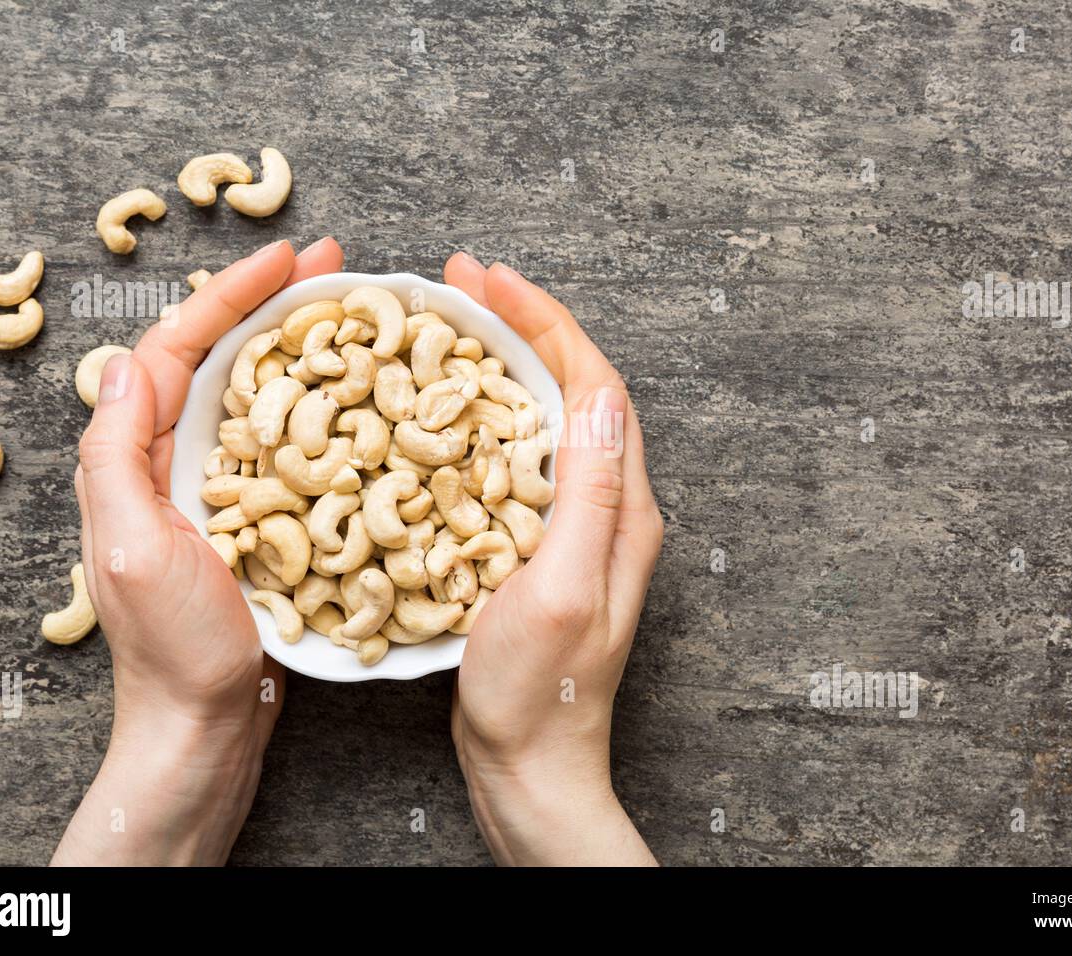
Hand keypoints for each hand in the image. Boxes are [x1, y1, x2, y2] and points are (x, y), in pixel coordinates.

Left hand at [52, 237, 344, 865]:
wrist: (206, 725)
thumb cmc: (174, 649)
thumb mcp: (130, 548)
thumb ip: (117, 455)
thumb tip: (127, 361)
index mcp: (138, 457)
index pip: (179, 348)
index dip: (232, 293)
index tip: (291, 258)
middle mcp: (175, 461)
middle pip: (223, 357)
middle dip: (274, 304)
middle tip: (337, 268)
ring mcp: (221, 487)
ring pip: (260, 393)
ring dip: (302, 346)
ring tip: (357, 315)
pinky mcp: (261, 516)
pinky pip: (289, 442)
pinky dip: (322, 406)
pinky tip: (362, 397)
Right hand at [443, 254, 663, 865]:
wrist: (529, 763)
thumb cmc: (539, 691)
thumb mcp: (563, 588)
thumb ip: (590, 493)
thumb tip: (599, 395)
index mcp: (622, 509)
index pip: (595, 387)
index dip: (546, 323)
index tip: (491, 280)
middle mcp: (609, 507)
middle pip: (575, 389)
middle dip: (525, 325)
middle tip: (465, 281)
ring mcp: (576, 526)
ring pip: (547, 417)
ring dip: (507, 361)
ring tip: (454, 322)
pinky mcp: (541, 545)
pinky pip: (520, 456)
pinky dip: (487, 414)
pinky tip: (449, 407)